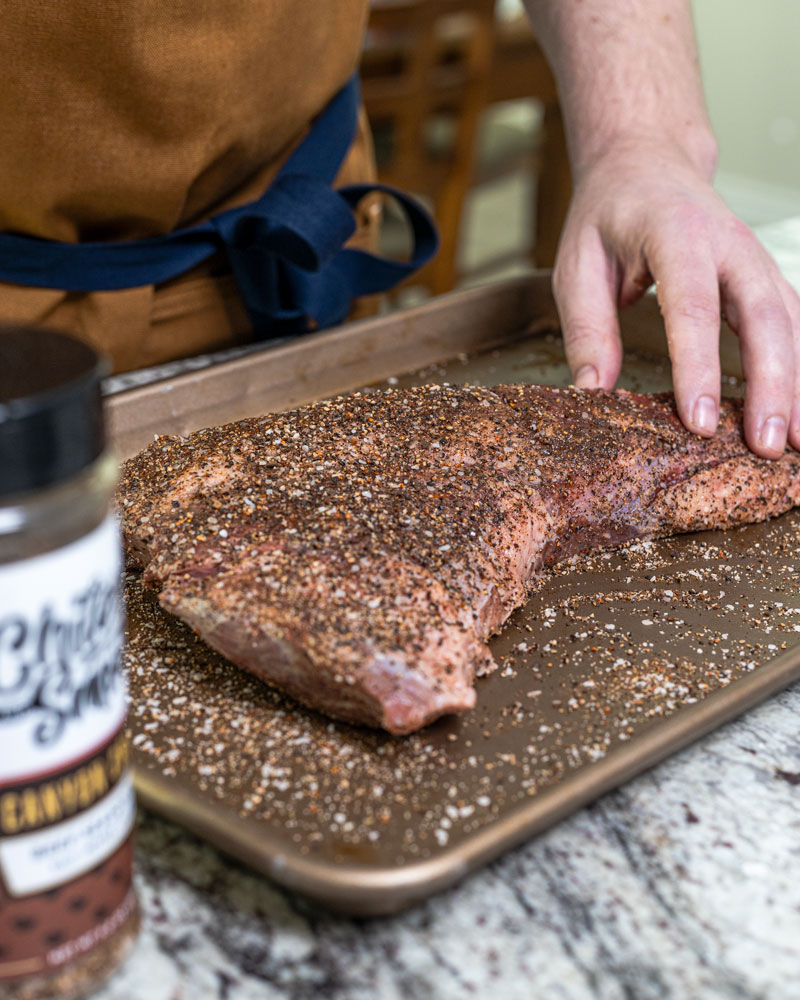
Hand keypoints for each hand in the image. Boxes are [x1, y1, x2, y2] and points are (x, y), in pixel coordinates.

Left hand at [553, 139, 799, 457]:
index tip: (699, 421)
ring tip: (793, 446)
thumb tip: (593, 391)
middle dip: (770, 384)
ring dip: (797, 386)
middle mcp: (729, 243)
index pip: (693, 306)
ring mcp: (756, 260)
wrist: (647, 164)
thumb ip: (586, 326)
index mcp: (676, 233)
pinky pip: (795, 326)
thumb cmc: (609, 216)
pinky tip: (799, 415)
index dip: (699, 367)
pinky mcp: (766, 279)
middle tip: (764, 445)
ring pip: (791, 324)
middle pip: (763, 316)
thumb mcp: (577, 263)